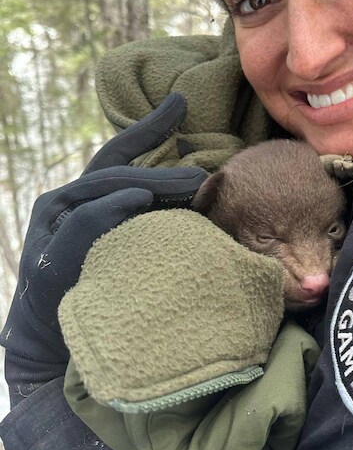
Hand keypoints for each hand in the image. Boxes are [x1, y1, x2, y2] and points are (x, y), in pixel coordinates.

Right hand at [2, 93, 206, 403]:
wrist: (57, 348)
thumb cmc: (106, 294)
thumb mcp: (136, 249)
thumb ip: (160, 220)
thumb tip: (209, 198)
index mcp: (86, 197)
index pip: (120, 153)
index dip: (149, 127)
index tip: (180, 101)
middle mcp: (64, 203)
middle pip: (119, 170)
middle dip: (164, 167)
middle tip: (206, 172)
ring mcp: (51, 226)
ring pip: (103, 189)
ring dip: (150, 183)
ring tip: (189, 184)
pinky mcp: (47, 255)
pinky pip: (82, 222)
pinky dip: (111, 209)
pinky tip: (138, 201)